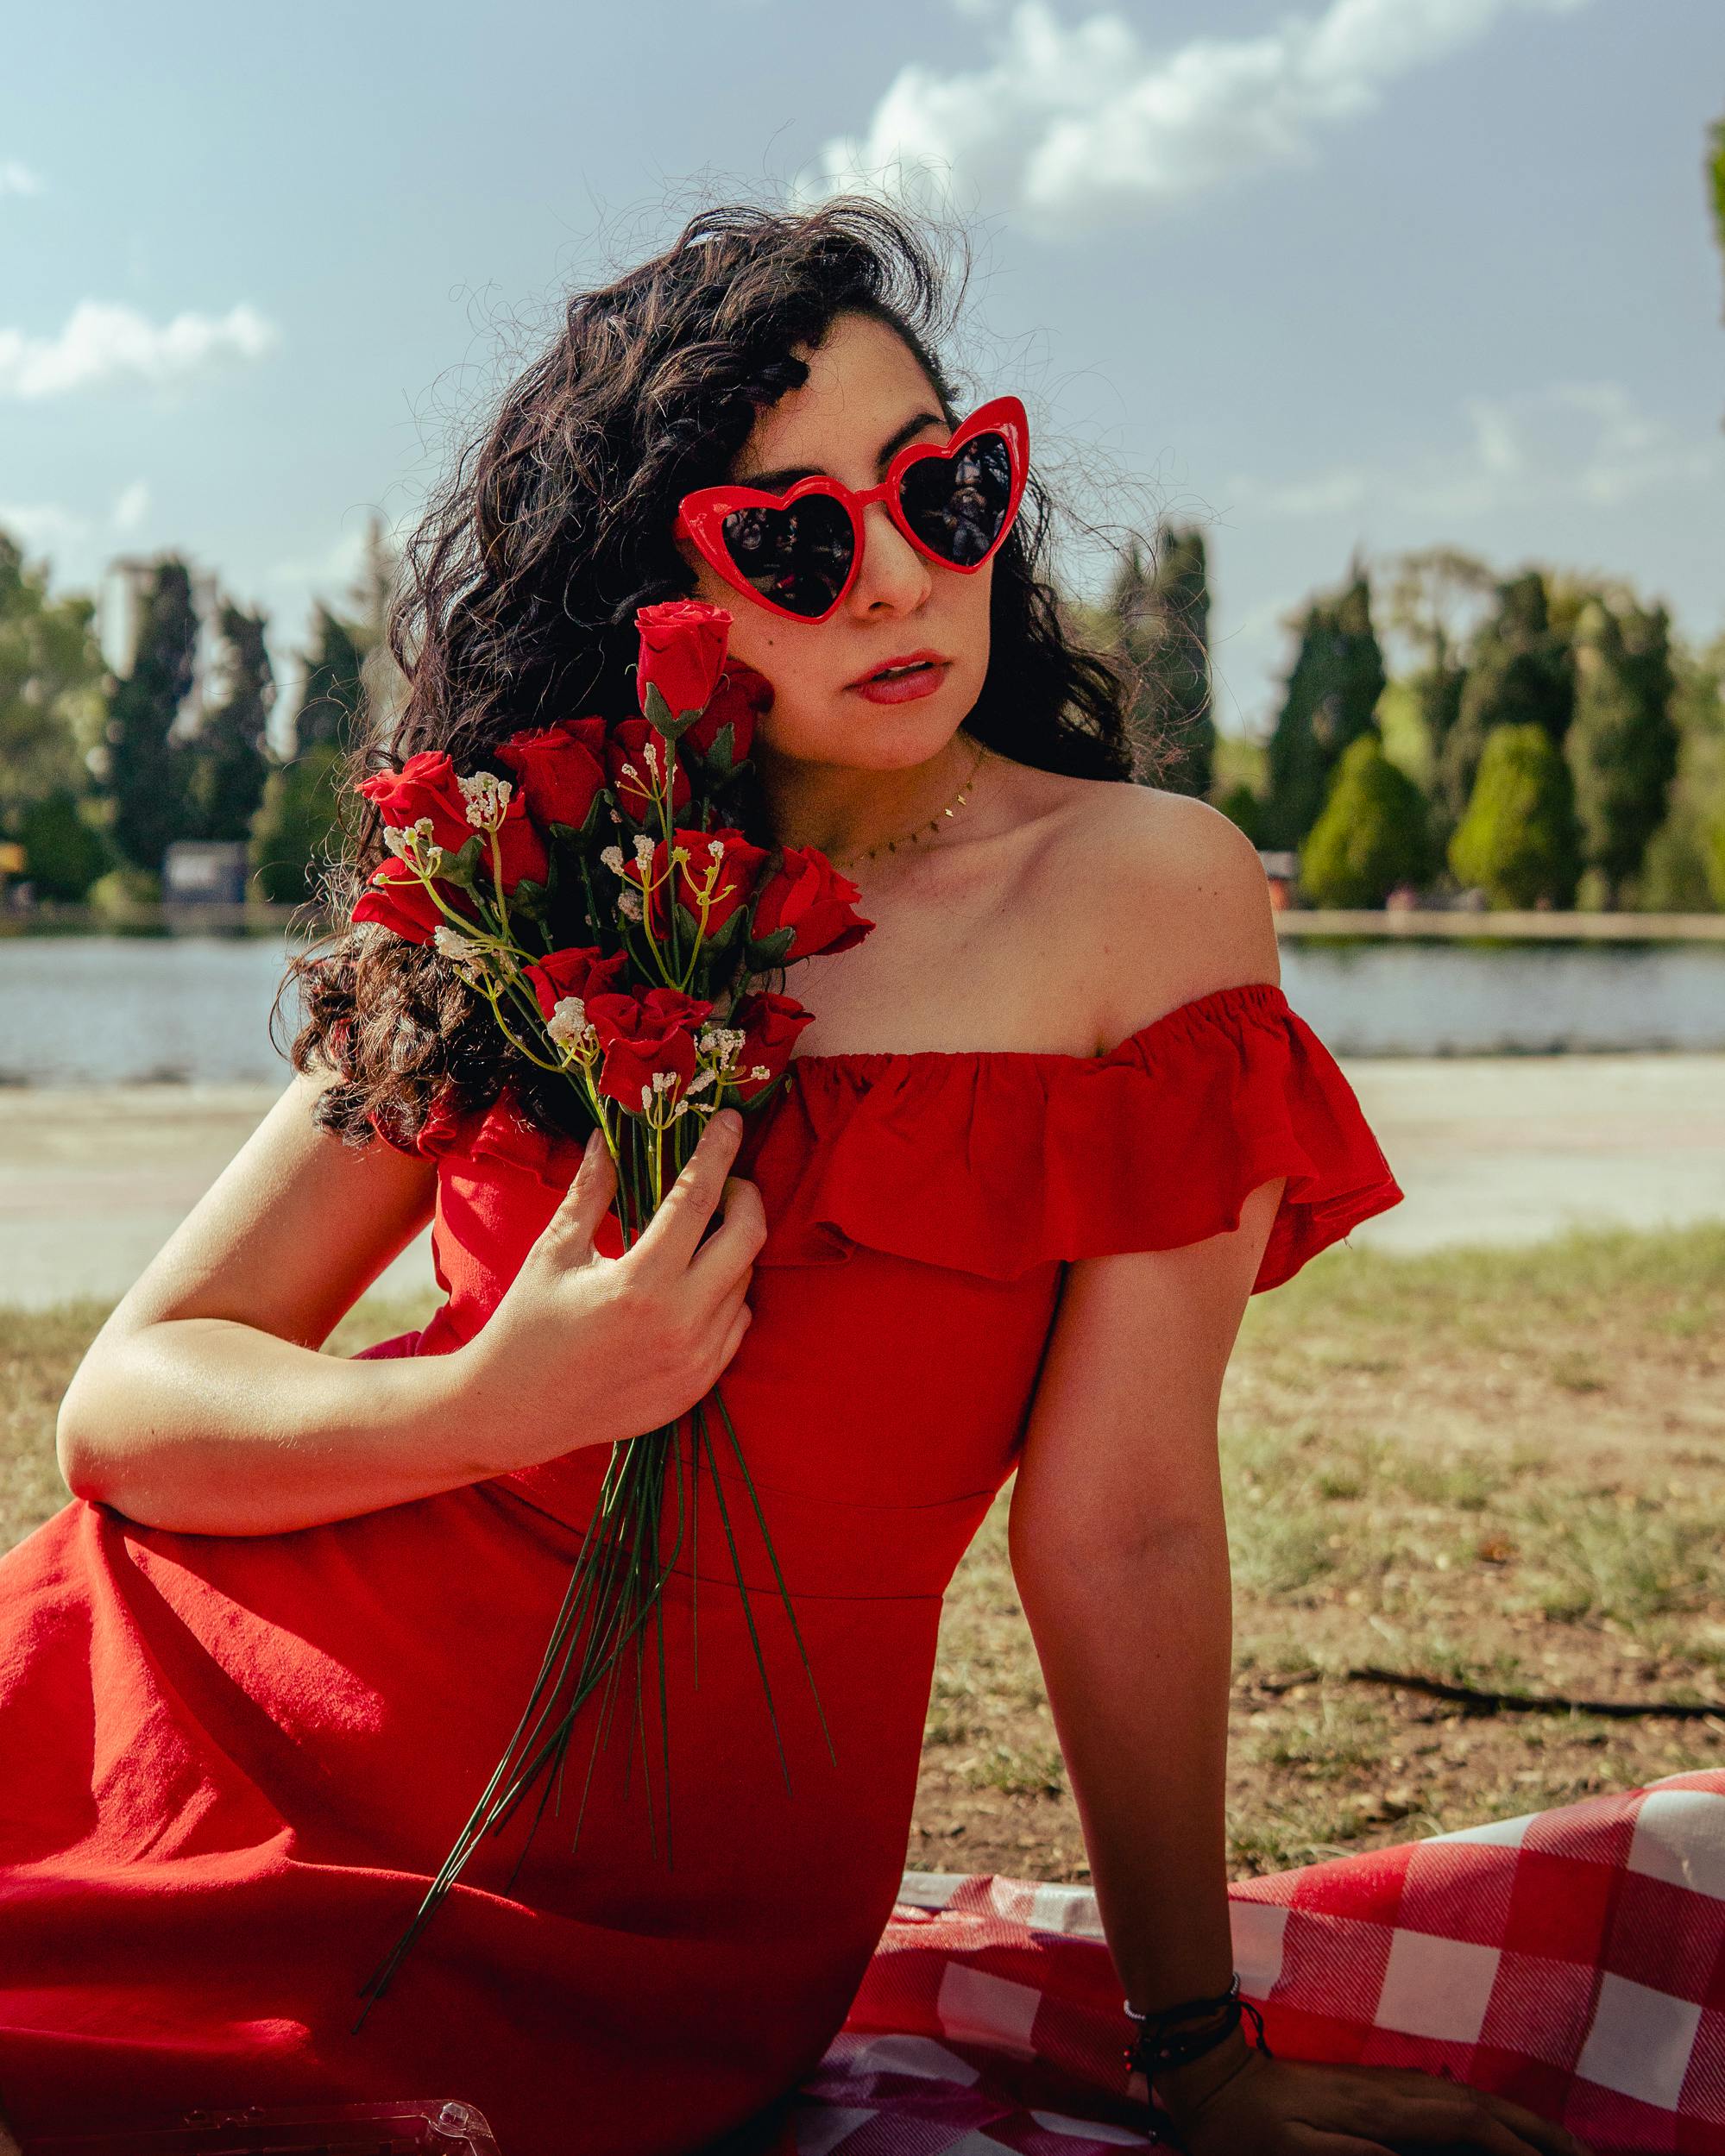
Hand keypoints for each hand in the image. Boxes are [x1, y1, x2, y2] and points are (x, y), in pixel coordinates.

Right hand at [454, 1106, 765, 1469]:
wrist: (515, 1412)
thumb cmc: (528, 1326)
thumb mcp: (555, 1252)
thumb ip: (591, 1192)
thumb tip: (606, 1138)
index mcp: (639, 1282)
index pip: (698, 1198)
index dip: (718, 1151)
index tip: (728, 1119)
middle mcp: (679, 1322)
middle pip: (748, 1237)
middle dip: (744, 1196)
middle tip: (724, 1182)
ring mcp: (695, 1358)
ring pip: (745, 1281)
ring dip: (732, 1247)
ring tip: (698, 1234)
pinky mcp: (699, 1385)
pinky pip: (738, 1323)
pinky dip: (728, 1295)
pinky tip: (695, 1285)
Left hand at [1166, 2047, 1596, 2155]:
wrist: (1213, 2074)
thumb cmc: (1249, 2130)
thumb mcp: (1297, 2155)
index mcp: (1387, 2109)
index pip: (1473, 2128)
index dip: (1521, 2152)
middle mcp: (1398, 2091)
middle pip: (1487, 2110)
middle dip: (1541, 2135)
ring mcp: (1390, 2086)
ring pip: (1475, 2103)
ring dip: (1522, 2124)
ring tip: (1564, 2149)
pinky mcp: (1379, 2090)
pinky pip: (1453, 2104)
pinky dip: (1490, 2118)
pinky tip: (1499, 2132)